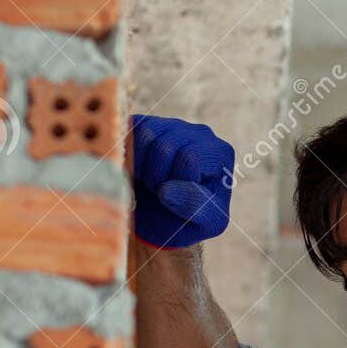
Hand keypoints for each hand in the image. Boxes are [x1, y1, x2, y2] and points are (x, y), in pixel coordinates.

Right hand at [129, 114, 235, 248]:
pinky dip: (125, 156)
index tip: (179, 199)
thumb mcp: (206, 223)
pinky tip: (138, 171)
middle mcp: (199, 133)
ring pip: (144, 136)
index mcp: (220, 154)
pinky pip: (128, 132)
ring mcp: (171, 125)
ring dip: (140, 168)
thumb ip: (196, 207)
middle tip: (160, 192)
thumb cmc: (188, 221)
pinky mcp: (145, 124)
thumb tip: (166, 191)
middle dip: (156, 178)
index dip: (176, 185)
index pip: (189, 159)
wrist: (160, 221)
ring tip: (150, 181)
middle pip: (165, 147)